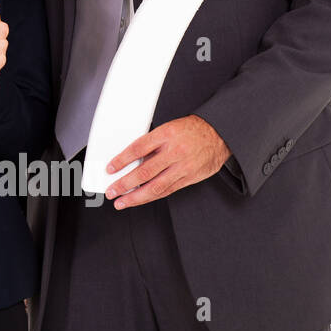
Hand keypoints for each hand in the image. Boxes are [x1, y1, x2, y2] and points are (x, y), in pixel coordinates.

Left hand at [104, 114, 231, 207]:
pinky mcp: (190, 178)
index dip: (121, 160)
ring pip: (156, 186)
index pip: (138, 149)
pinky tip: (141, 200)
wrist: (219, 134)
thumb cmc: (191, 130)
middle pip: (144, 171)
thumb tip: (130, 159)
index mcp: (166, 135)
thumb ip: (151, 143)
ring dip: (136, 197)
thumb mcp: (168, 128)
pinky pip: (168, 190)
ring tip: (122, 202)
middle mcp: (174, 152)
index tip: (110, 169)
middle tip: (111, 191)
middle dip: (124, 184)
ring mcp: (183, 167)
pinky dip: (152, 196)